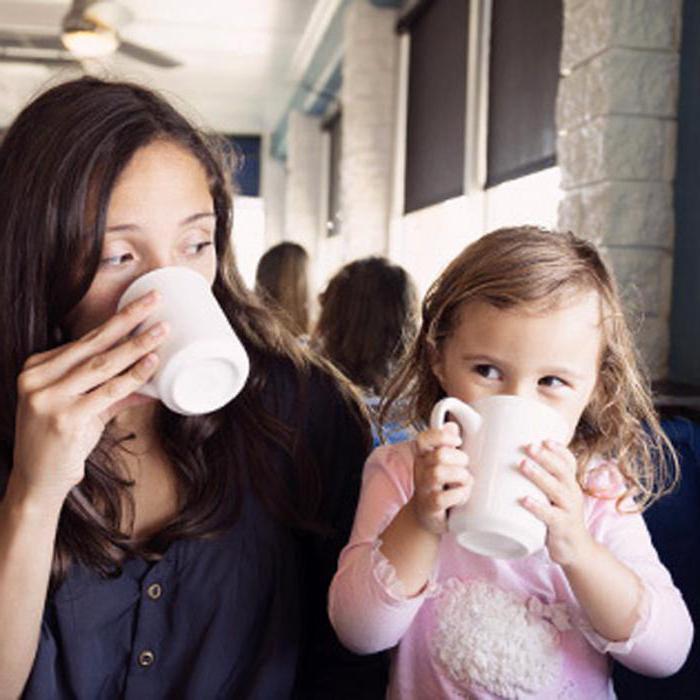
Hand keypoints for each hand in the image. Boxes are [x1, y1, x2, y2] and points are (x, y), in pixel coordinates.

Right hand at [11, 291, 168, 507]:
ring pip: (103, 364)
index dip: (117, 321)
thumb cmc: (60, 442)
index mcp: (38, 368)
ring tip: (162, 330)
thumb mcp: (84, 409)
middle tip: (154, 299)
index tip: (142, 304)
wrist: (36, 483)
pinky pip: (109, 391)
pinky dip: (133, 377)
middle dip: (128, 318)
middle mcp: (38, 378)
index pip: (85, 339)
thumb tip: (151, 376)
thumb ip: (113, 391)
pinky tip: (152, 364)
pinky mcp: (65, 418)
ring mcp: (49, 398)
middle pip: (93, 342)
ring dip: (137, 345)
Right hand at [411, 422, 472, 535]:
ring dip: (460, 476)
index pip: (424, 438)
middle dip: (459, 458)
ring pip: (438, 473)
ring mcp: (424, 488)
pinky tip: (463, 496)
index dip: (442, 436)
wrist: (427, 516)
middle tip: (465, 466)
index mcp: (424, 455)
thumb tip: (452, 425)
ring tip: (465, 482)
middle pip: (438, 454)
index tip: (458, 442)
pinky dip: (459, 495)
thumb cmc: (440, 485)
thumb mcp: (442, 463)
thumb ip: (447, 444)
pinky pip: (442, 498)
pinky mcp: (430, 506)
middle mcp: (421, 469)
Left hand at [520, 440, 593, 566]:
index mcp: (568, 484)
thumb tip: (505, 463)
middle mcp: (571, 494)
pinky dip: (538, 507)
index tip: (544, 439)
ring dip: (540, 476)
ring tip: (523, 465)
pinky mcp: (562, 527)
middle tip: (529, 446)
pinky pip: (551, 516)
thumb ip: (537, 482)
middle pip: (562, 471)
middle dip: (546, 457)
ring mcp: (569, 511)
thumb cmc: (557, 517)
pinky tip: (525, 500)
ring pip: (557, 490)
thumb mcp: (552, 497)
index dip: (559, 450)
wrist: (576, 550)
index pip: (568, 462)